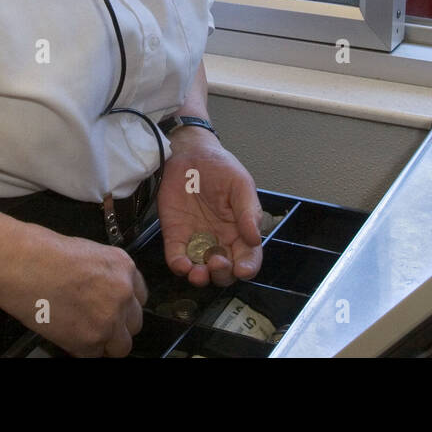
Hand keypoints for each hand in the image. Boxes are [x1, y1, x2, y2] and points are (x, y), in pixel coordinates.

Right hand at [0, 225, 146, 356]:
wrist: (20, 263)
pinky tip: (67, 336)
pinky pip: (94, 355)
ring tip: (83, 334)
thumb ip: (103, 274)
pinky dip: (82, 350)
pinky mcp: (89, 341)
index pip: (139, 297)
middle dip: (117, 325)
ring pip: (121, 346)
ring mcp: (109, 319)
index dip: (123, 305)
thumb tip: (101, 290)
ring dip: (105, 342)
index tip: (112, 309)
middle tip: (95, 322)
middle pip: (134, 323)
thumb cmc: (42, 251)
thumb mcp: (86, 252)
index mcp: (123, 267)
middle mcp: (123, 293)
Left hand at [158, 128, 261, 287]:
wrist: (188, 154)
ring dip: (201, 277)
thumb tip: (256, 239)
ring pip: (201, 270)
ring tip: (198, 272)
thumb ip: (248, 211)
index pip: (248, 257)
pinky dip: (179, 266)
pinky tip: (182, 264)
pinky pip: (177, 258)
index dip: (248, 268)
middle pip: (225, 271)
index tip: (243, 270)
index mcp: (240, 231)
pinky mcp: (175, 237)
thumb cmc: (219, 167)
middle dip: (223, 274)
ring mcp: (196, 241)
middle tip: (217, 262)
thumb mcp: (240, 184)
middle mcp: (219, 241)